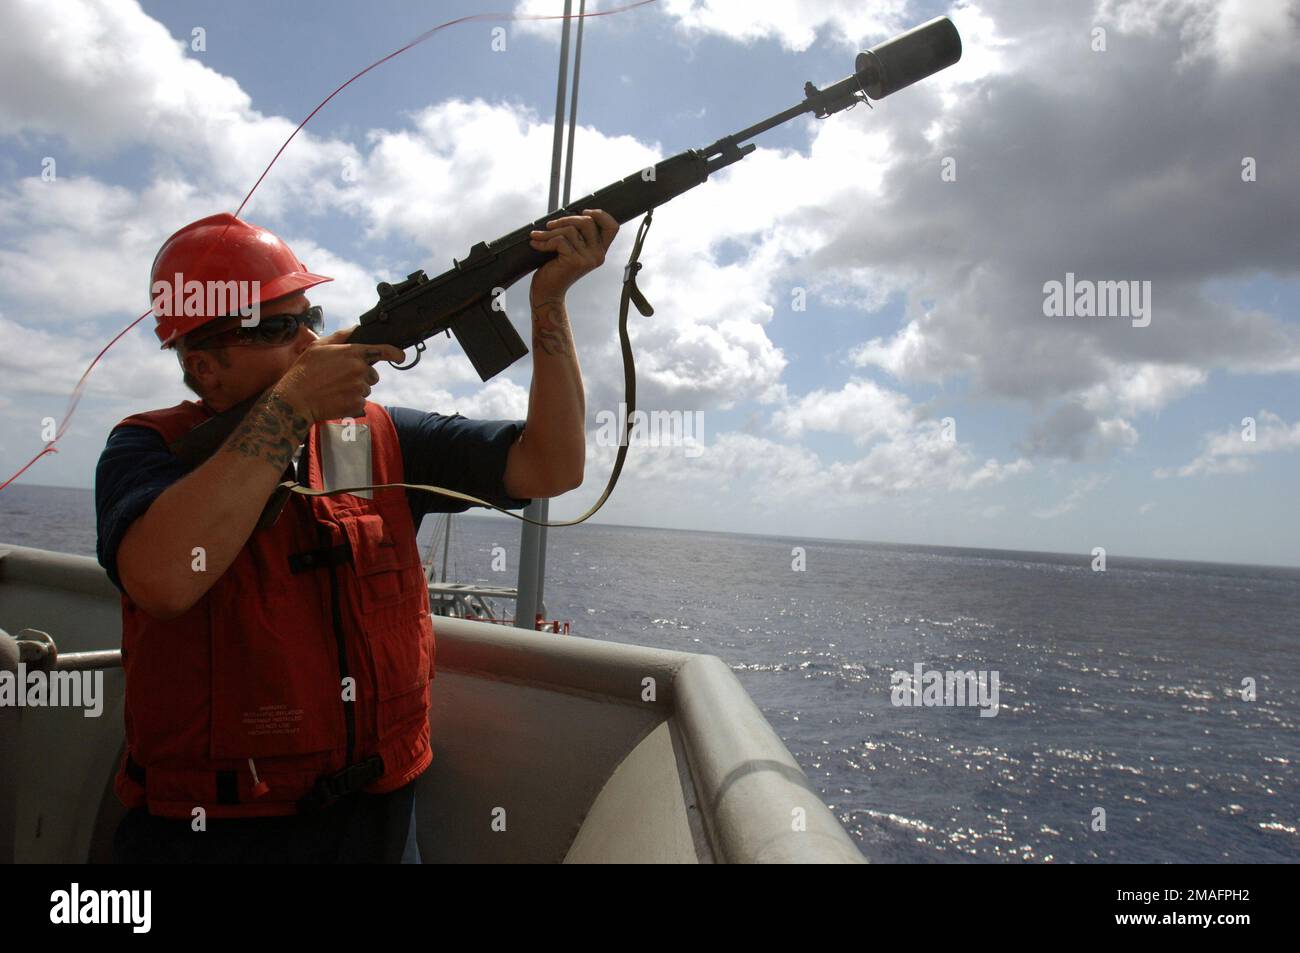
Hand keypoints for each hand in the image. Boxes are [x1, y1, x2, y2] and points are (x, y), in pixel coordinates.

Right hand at [274, 326, 404, 422]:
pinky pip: (361, 402)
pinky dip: (351, 402)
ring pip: (366, 389)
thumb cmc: (305, 370)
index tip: (401, 356)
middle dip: (361, 376)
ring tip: (335, 388)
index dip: (395, 353)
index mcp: (353, 352)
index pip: (382, 350)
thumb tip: (356, 328)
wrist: (296, 398)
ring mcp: (360, 387)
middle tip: (340, 378)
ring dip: (355, 390)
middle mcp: (360, 369)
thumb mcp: (319, 346)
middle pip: (373, 374)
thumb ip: (341, 336)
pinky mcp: (357, 403)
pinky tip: (336, 399)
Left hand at [528, 208, 619, 302]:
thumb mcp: (571, 249)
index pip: (612, 227)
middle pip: (587, 221)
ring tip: (539, 237)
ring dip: (549, 231)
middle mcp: (598, 255)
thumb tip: (569, 213)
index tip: (583, 211)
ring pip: (570, 230)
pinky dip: (544, 241)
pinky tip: (536, 244)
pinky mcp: (575, 261)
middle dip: (565, 219)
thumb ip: (577, 235)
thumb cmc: (556, 268)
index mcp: (600, 251)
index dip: (600, 214)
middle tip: (550, 225)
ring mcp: (588, 259)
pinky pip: (559, 240)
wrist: (548, 292)